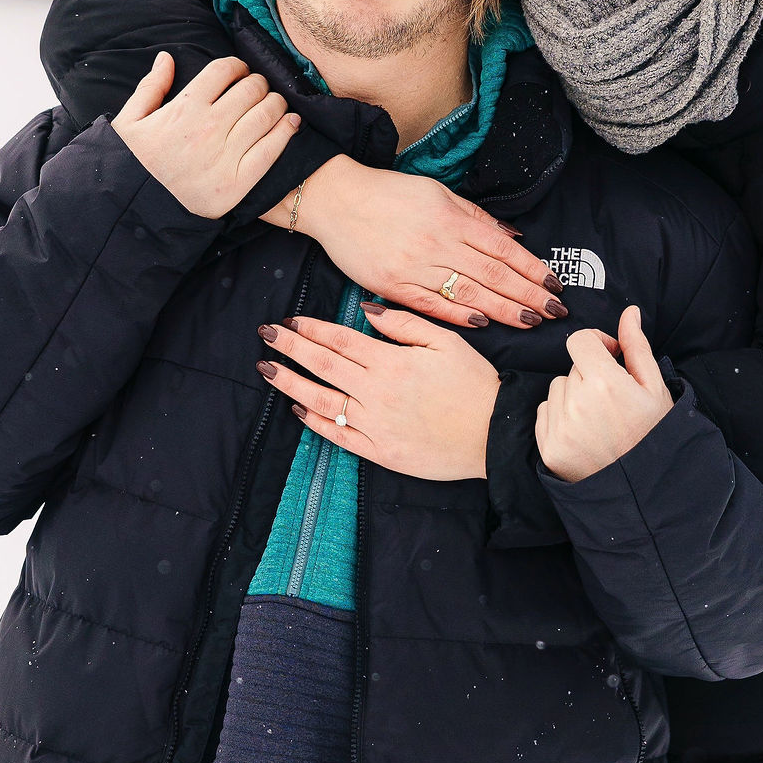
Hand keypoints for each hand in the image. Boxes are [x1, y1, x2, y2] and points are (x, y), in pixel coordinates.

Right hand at [111, 53, 299, 218]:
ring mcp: (225, 156)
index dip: (237, 66)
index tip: (240, 72)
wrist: (135, 212)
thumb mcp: (129, 122)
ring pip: (267, 114)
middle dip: (258, 83)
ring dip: (276, 103)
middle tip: (258, 90)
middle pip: (251, 89)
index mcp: (183, 109)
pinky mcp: (238, 183)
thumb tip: (166, 58)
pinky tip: (291, 123)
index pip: (223, 70)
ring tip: (274, 105)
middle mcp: (208, 128)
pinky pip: (272, 149)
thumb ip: (150, 87)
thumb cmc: (132, 165)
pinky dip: (286, 131)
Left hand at [256, 302, 499, 480]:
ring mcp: (377, 424)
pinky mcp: (381, 451)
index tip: (292, 320)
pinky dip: (317, 423)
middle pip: (324, 365)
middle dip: (292, 348)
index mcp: (392, 362)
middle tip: (267, 335)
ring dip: (291, 383)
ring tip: (268, 370)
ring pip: (323, 400)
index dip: (313, 329)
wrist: (495, 435)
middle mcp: (378, 392)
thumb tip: (368, 311)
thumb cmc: (475, 384)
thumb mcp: (447, 341)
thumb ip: (404, 324)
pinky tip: (300, 410)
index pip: (341, 341)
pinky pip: (341, 435)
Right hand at [263, 158, 564, 332]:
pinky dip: (461, 315)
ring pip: (469, 293)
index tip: (554, 284)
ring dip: (504, 310)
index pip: (502, 249)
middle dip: (528, 295)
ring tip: (530, 321)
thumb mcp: (437, 192)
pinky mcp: (394, 285)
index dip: (531, 269)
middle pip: (493, 274)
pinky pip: (433, 305)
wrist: (336, 200)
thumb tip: (515, 236)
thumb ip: (476, 216)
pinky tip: (484, 323)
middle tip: (554, 312)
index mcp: (450, 217)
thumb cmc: (390, 193)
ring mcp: (415, 266)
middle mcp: (437, 243)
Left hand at [536, 307, 674, 484]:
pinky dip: (560, 418)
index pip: (579, 341)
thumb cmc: (654, 435)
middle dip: (590, 376)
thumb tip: (629, 312)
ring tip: (599, 420)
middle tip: (613, 401)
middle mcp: (576, 403)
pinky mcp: (548, 448)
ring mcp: (560, 427)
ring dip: (573, 397)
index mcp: (605, 382)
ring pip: (557, 390)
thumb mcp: (655, 388)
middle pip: (571, 367)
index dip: (596, 345)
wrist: (645, 490)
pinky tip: (585, 435)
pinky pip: (545, 414)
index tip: (610, 358)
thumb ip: (636, 346)